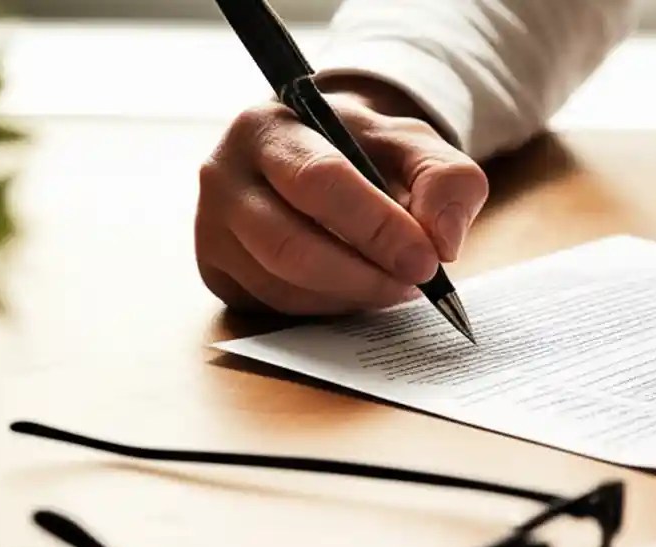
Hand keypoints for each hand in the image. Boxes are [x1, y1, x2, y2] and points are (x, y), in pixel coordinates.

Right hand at [194, 79, 487, 314]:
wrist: (316, 156)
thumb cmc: (362, 151)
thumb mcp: (414, 145)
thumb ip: (445, 179)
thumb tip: (443, 241)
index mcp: (268, 128)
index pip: (319, 182)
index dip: (376, 228)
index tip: (426, 260)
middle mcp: (223, 176)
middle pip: (291, 246)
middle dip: (364, 276)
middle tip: (416, 284)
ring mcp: (211, 230)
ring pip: (284, 286)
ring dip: (350, 296)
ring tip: (393, 283)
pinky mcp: (217, 273)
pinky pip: (275, 309)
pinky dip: (327, 308)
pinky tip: (356, 289)